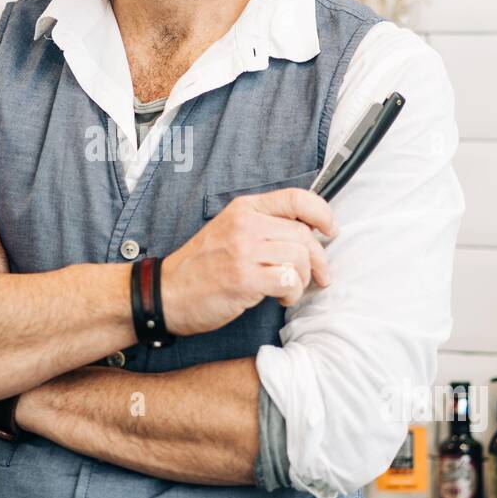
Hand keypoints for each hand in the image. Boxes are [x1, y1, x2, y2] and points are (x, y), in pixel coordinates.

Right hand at [161, 186, 337, 336]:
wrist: (166, 293)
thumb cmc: (201, 267)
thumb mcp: (230, 231)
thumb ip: (264, 226)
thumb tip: (308, 231)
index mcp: (244, 209)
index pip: (296, 198)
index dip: (322, 213)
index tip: (330, 230)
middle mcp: (245, 225)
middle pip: (303, 234)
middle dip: (319, 260)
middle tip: (320, 276)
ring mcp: (244, 251)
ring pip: (299, 259)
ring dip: (302, 280)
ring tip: (289, 290)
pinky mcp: (244, 279)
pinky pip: (288, 281)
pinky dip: (292, 293)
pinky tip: (280, 299)